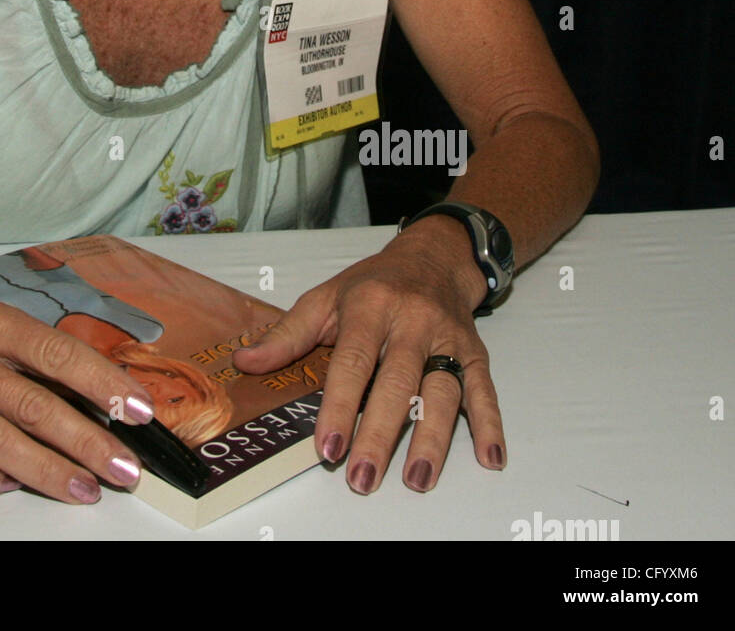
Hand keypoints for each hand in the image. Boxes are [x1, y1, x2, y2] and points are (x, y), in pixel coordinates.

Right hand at [0, 287, 155, 502]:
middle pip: (32, 404)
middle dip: (87, 441)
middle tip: (123, 469)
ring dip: (48, 470)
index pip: (55, 353)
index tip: (139, 410)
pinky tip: (11, 485)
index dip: (102, 383)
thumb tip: (98, 397)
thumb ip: (31, 355)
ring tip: (84, 489)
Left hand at [233, 229, 505, 493]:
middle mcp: (411, 321)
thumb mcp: (326, 297)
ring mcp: (446, 337)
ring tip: (418, 478)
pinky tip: (489, 457)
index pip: (352, 361)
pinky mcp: (474, 352)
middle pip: (397, 382)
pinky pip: (484, 389)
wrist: (434, 256)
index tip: (328, 446)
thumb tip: (245, 362)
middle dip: (380, 433)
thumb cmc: (374, 283)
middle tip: (364, 478)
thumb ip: (288, 334)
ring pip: (442, 390)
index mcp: (369, 307)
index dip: (339, 406)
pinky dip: (489, 424)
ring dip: (432, 438)